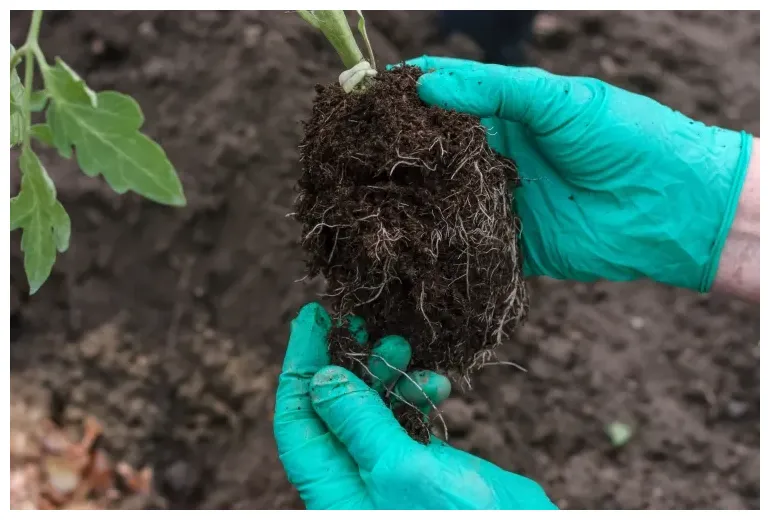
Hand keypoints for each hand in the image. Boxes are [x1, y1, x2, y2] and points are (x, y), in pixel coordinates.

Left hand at [274, 302, 555, 509]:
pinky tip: (438, 382)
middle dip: (347, 361)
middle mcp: (355, 478)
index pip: (299, 420)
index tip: (313, 318)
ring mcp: (389, 469)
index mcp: (335, 488)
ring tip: (404, 347)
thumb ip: (360, 425)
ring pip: (371, 407)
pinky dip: (418, 392)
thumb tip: (320, 378)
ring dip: (386, 372)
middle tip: (363, 322)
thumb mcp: (401, 470)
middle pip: (334, 408)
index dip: (301, 366)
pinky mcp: (422, 463)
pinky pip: (405, 416)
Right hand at [402, 57, 752, 291]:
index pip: (450, 96)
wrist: (670, 205)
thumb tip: (426, 85)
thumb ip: (495, 92)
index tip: (370, 93)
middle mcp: (500, 154)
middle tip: (359, 145)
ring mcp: (503, 198)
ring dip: (415, 193)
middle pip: (439, 147)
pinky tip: (410, 235)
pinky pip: (469, 239)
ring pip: (447, 194)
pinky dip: (444, 239)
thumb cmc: (623, 137)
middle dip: (403, 146)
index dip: (413, 92)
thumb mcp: (559, 100)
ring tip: (370, 188)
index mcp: (511, 112)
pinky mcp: (511, 242)